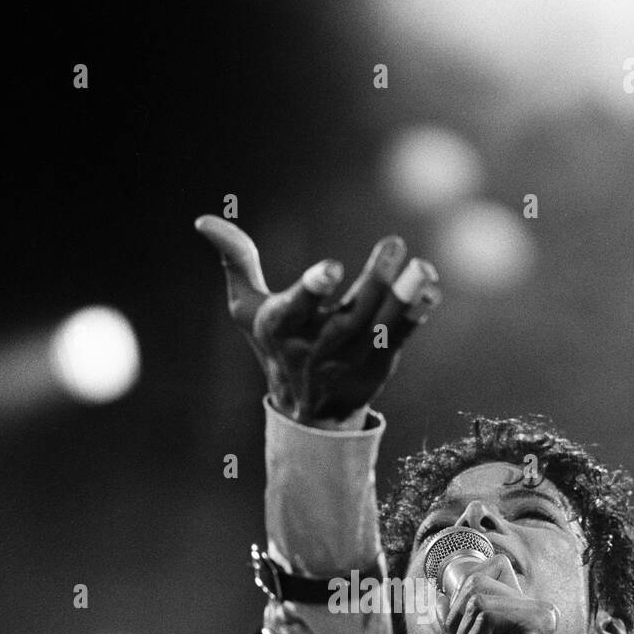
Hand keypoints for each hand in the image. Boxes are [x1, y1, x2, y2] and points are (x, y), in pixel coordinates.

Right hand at [194, 217, 440, 424]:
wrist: (306, 413)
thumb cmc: (274, 347)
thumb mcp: (247, 310)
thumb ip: (236, 262)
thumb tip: (204, 219)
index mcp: (281, 329)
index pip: (295, 309)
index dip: (313, 289)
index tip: (331, 269)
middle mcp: (315, 349)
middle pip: (347, 316)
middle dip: (373, 282)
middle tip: (392, 245)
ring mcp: (349, 361)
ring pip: (377, 328)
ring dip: (401, 298)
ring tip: (421, 268)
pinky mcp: (375, 367)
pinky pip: (397, 340)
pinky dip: (414, 316)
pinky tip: (429, 289)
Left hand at [437, 555, 558, 633]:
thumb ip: (453, 624)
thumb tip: (441, 594)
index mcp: (519, 613)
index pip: (488, 568)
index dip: (461, 598)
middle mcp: (534, 609)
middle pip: (477, 579)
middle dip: (457, 621)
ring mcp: (541, 615)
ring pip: (478, 597)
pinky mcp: (541, 626)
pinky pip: (488, 612)